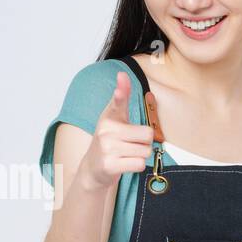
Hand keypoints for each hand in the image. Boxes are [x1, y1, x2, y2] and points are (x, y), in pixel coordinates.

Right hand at [76, 71, 154, 192]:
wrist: (93, 168)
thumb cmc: (108, 139)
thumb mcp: (113, 116)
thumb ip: (121, 96)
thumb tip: (122, 73)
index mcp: (109, 117)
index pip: (118, 102)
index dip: (119, 94)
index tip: (120, 85)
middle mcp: (105, 132)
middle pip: (148, 135)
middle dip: (144, 142)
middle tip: (130, 143)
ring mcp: (107, 149)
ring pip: (145, 151)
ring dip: (140, 155)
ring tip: (126, 153)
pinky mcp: (110, 166)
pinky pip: (139, 164)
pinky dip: (136, 165)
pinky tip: (124, 163)